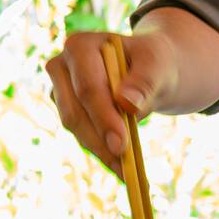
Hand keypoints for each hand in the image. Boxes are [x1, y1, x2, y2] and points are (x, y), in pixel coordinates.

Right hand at [46, 30, 176, 174]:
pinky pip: (82, 135)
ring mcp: (60, 90)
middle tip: (125, 167)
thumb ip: (144, 81)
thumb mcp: (158, 66)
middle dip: (100, 141)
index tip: (121, 145)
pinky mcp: (68, 110)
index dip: (103, 118)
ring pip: (75, 128)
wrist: (150, 69)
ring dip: (101, 151)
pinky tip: (121, 168)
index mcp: (80, 46)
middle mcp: (61, 66)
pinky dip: (102, 152)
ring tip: (127, 172)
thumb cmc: (153, 62)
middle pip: (75, 112)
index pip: (88, 87)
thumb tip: (127, 103)